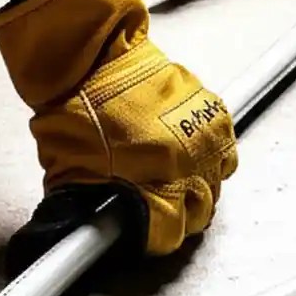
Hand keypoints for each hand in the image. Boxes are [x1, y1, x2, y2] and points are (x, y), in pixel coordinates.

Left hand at [0, 0, 238, 273]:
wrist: (94, 60)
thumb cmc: (77, 113)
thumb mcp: (69, 176)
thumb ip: (90, 208)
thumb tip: (93, 231)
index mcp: (153, 191)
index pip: (170, 235)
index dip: (156, 235)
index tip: (148, 231)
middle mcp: (188, 171)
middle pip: (200, 213)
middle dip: (182, 214)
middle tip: (164, 205)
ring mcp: (205, 142)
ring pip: (216, 183)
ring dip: (199, 185)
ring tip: (177, 177)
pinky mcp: (214, 115)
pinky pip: (225, 151)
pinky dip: (212, 156)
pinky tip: (191, 153)